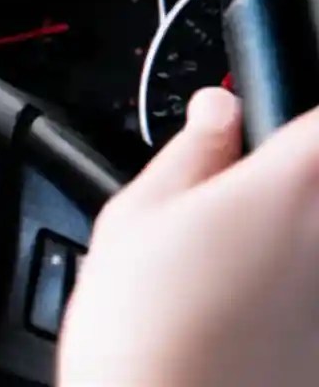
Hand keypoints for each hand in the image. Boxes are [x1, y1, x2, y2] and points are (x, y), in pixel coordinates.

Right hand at [59, 88, 318, 385]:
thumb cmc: (141, 326)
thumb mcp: (136, 214)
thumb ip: (192, 151)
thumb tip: (218, 110)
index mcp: (287, 188)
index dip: (294, 117)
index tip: (274, 126)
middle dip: (293, 181)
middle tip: (243, 198)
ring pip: (315, 239)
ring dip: (288, 241)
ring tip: (232, 267)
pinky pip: (311, 293)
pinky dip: (290, 292)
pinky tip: (243, 313)